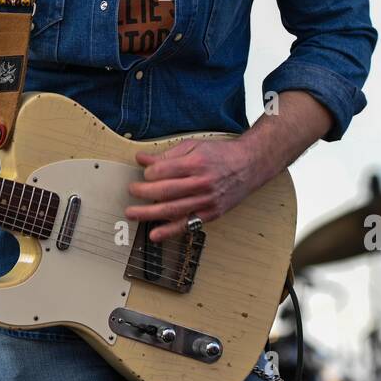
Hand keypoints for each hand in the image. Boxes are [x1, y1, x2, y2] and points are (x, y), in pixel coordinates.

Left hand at [125, 137, 265, 241]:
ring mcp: (207, 201)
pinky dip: (170, 231)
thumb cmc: (221, 154)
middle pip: (165, 191)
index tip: (144, 173)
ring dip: (149, 213)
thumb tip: (142, 159)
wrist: (249, 165)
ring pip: (173, 210)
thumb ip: (167, 155)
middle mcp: (201, 183)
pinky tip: (155, 234)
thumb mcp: (194, 146)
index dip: (148, 173)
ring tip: (132, 213)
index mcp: (196, 163)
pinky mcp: (211, 214)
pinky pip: (188, 224)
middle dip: (143, 192)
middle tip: (131, 191)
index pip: (163, 171)